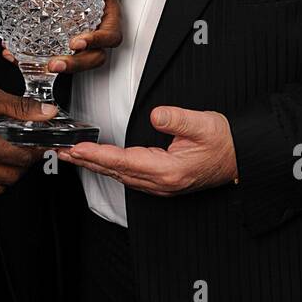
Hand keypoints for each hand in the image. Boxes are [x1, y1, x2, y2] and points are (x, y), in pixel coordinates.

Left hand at [1, 0, 121, 75]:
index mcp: (106, 12)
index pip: (110, 35)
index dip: (97, 42)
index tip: (78, 42)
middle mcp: (91, 26)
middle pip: (92, 56)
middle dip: (74, 64)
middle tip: (55, 63)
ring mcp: (72, 32)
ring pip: (69, 59)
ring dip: (52, 66)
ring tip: (33, 63)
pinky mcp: (54, 34)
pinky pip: (44, 51)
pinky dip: (28, 56)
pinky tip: (13, 52)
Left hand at [55, 106, 237, 196]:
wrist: (241, 157)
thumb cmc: (224, 142)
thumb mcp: (204, 124)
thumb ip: (177, 119)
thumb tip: (156, 116)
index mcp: (169, 170)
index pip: (124, 161)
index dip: (97, 155)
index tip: (76, 149)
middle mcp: (161, 182)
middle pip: (115, 172)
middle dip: (86, 162)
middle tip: (61, 151)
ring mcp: (161, 186)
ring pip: (119, 176)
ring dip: (94, 166)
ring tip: (72, 155)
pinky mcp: (162, 182)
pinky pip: (128, 177)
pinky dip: (109, 168)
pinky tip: (99, 162)